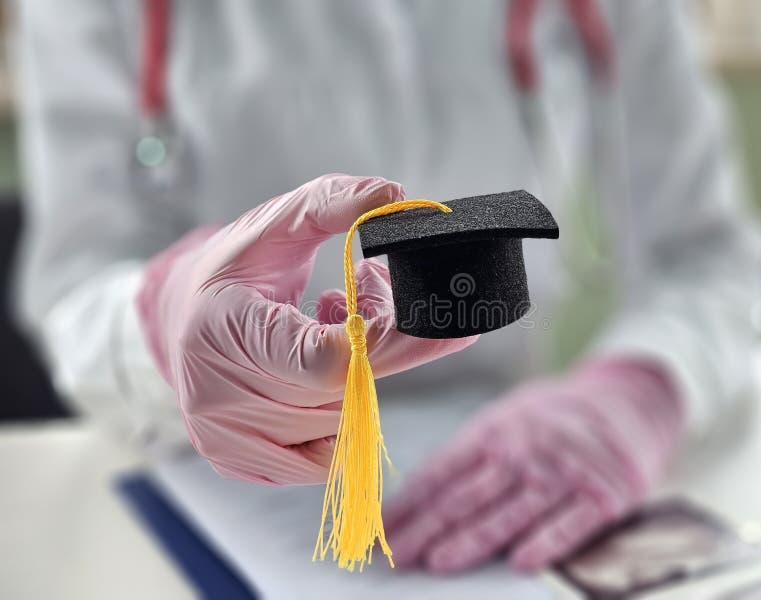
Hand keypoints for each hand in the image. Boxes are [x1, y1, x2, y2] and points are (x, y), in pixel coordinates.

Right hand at [136, 174, 474, 483]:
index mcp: (221, 328)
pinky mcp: (242, 463)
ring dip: (364, 375)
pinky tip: (326, 372)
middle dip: (386, 345)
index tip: (422, 309)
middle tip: (382, 294)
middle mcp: (216, 395)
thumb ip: (332, 203)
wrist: (182, 317)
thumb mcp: (275, 223)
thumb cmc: (233, 270)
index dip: (381, 339)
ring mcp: (226, 438)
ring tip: (341, 323)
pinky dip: (344, 414)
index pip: (319, 360)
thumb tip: (395, 197)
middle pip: (342, 392)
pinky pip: (327, 456)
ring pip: (342, 424)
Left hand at [384, 358, 683, 571]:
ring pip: (511, 511)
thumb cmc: (548, 422)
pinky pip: (571, 523)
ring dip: (473, 538)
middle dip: (425, 528)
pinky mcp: (603, 495)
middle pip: (467, 496)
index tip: (381, 530)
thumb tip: (417, 498)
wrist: (623, 403)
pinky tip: (520, 561)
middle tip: (396, 554)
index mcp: (493, 433)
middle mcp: (524, 450)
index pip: (440, 474)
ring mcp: (563, 473)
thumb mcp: (503, 422)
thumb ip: (467, 458)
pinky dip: (546, 542)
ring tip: (439, 560)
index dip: (409, 504)